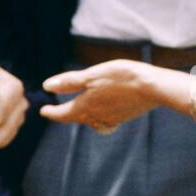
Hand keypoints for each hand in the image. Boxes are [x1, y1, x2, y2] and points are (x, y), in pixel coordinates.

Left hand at [40, 59, 159, 131]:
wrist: (152, 88)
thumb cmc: (121, 77)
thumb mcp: (92, 75)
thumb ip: (69, 82)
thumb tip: (47, 86)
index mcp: (86, 106)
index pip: (63, 113)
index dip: (52, 112)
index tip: (43, 111)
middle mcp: (96, 116)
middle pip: (76, 117)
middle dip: (65, 114)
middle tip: (55, 111)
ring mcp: (111, 119)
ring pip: (90, 120)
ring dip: (82, 116)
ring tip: (77, 110)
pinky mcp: (123, 117)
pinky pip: (105, 121)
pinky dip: (98, 117)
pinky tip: (102, 112)